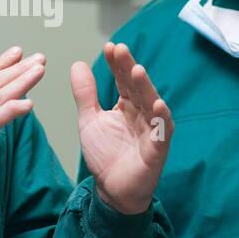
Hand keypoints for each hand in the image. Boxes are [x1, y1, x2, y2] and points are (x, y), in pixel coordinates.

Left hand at [71, 42, 173, 214]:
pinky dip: (160, 119)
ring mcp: (152, 130)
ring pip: (151, 104)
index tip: (110, 46)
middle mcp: (142, 114)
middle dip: (129, 68)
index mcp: (127, 105)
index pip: (123, 79)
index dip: (117, 64)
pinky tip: (156, 106)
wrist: (111, 190)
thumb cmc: (105, 155)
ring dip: (145, 87)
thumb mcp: (90, 120)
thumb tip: (77, 64)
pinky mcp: (157, 150)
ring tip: (136, 70)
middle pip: (138, 87)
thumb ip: (85, 94)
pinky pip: (161, 132)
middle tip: (120, 49)